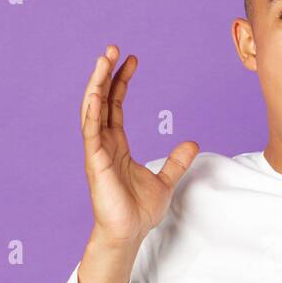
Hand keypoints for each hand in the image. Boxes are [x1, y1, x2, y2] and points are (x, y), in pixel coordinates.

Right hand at [81, 44, 198, 248]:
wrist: (129, 233)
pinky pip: (90, 131)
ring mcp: (96, 152)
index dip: (121, 82)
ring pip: (92, 110)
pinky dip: (92, 110)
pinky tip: (96, 92)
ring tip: (102, 60)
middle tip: (112, 49)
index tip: (131, 60)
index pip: (115, 106)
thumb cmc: (139, 211)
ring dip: (96, 84)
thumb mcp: (166, 180)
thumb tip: (191, 142)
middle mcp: (103, 144)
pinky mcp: (94, 162)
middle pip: (101, 101)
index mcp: (116, 145)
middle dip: (105, 74)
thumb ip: (176, 161)